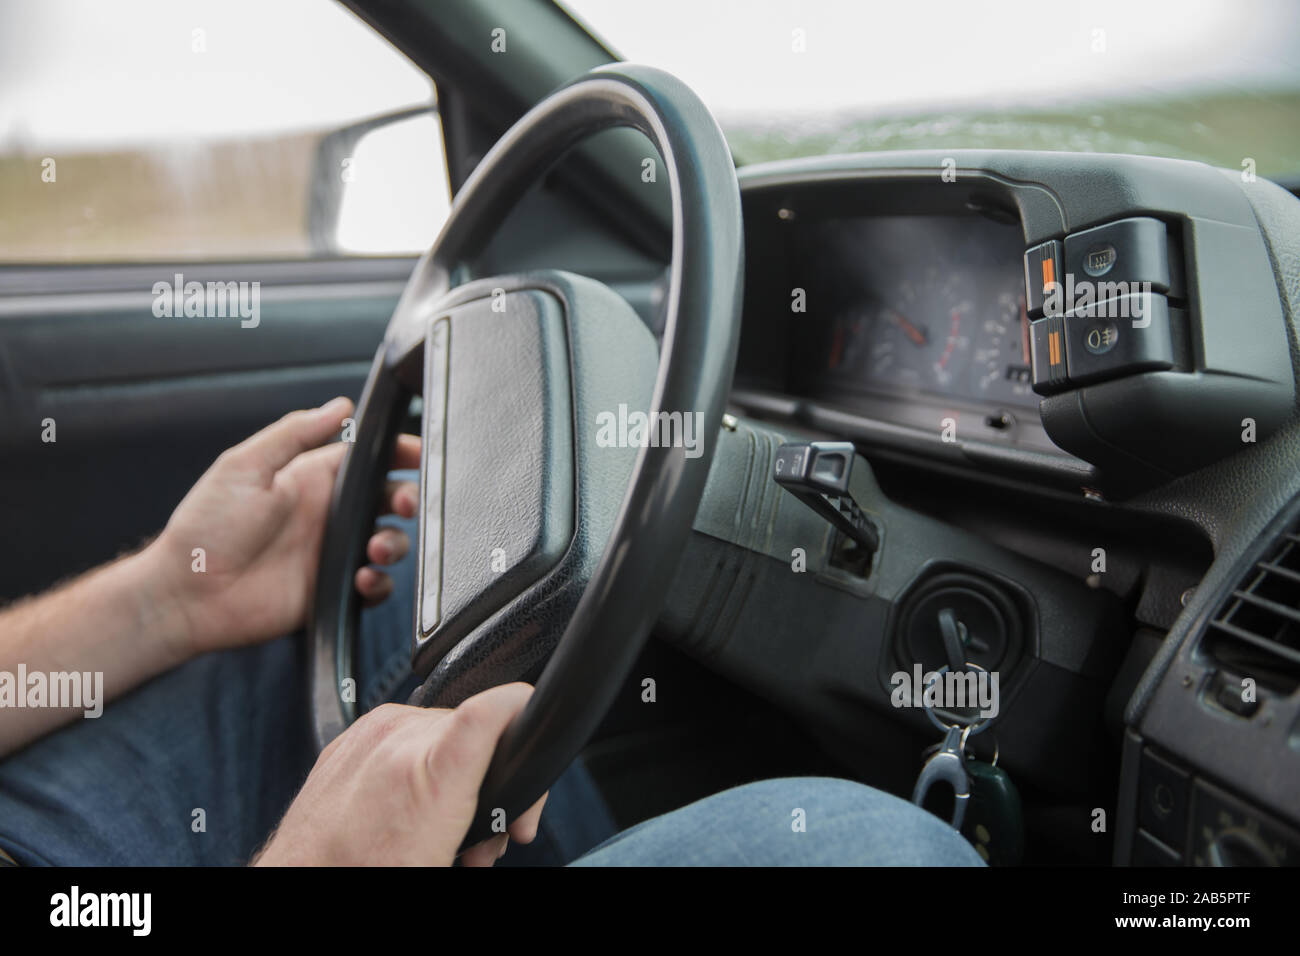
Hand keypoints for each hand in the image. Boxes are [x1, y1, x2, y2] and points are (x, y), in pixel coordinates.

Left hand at [143, 397, 421, 656]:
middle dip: (409, 497)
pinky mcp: (333, 590)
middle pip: (390, 498)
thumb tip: (340, 405)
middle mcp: (328, 514)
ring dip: (395, 542)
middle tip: (404, 503)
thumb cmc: (205, 528)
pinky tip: (362, 578)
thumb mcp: (244, 466)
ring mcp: (333, 553)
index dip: (400, 453)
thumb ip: (294, 434)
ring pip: (391, 541)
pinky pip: (375, 586)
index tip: (419, 453)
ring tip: (374, 548)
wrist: (188, 594)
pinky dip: (380, 583)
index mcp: (311, 479)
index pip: (369, 458)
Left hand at [253, 684, 546, 865]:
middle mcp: (399, 740)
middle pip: (478, 728)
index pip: (492, 707)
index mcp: (431, 772)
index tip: (538, 718)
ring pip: (443, 729)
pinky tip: (417, 804)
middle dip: (494, 775)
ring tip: (448, 826)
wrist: (305, 881)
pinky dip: (422, 761)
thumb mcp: (450, 848)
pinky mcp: (353, 735)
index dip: (526, 705)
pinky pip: (408, 732)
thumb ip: (488, 809)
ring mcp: (372, 733)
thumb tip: (515, 804)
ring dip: (458, 770)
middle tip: (488, 831)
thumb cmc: (373, 871)